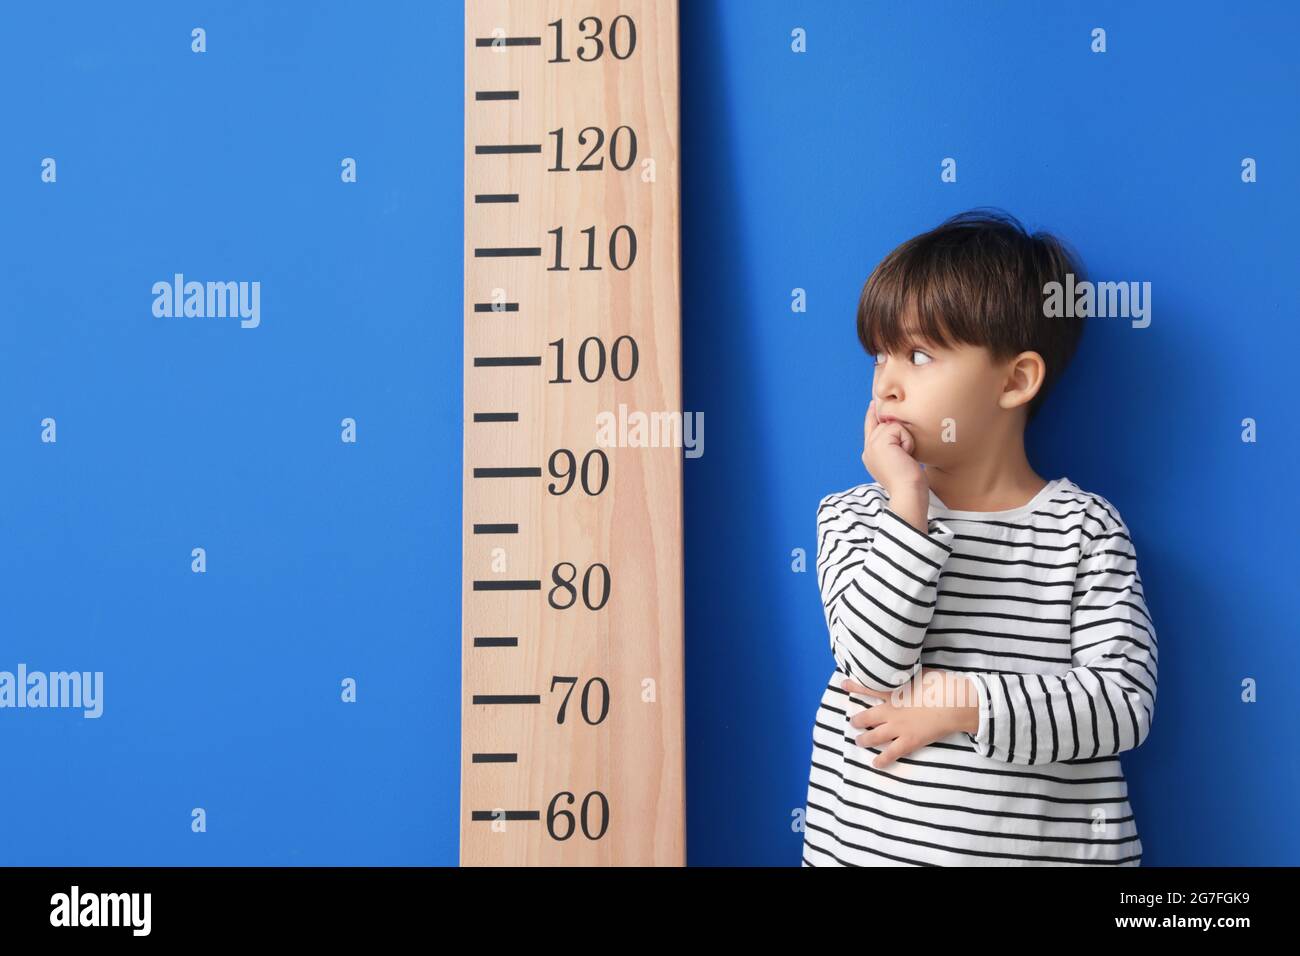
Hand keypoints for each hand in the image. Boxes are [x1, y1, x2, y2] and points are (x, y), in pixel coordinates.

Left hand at [841, 669, 974, 768]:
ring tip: (859, 741)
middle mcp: (891, 711)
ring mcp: (898, 728)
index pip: (868, 687)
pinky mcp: (909, 741)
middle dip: (857, 721)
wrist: (952, 703)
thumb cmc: (940, 683)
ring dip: (864, 739)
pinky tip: (875, 763)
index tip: (843, 684)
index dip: (854, 686)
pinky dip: (882, 759)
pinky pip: (891, 753)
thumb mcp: (920, 672)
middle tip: (853, 722)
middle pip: (866, 718)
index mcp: (893, 692)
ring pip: (874, 737)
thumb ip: (908, 674)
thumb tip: (904, 667)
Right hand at [862, 399, 925, 498]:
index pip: (870, 428)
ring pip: (891, 425)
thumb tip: (897, 430)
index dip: (871, 415)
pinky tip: (906, 455)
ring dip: (905, 438)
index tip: (872, 403)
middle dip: (899, 433)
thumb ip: (893, 448)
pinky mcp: (879, 442)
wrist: (908, 493)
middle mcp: (868, 450)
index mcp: (870, 456)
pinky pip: (897, 428)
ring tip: (906, 457)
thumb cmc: (910, 483)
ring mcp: (871, 446)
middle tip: (905, 455)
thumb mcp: (899, 462)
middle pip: (882, 424)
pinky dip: (907, 440)